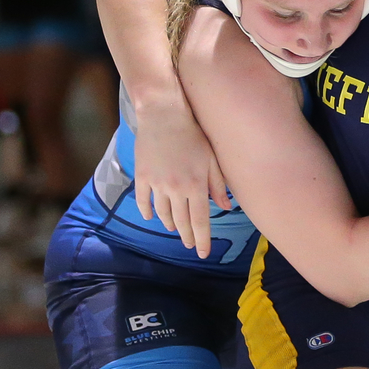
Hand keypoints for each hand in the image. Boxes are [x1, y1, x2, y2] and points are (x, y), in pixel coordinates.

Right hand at [133, 93, 231, 257]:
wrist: (163, 114)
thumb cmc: (193, 133)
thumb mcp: (211, 158)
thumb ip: (218, 184)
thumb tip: (226, 207)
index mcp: (195, 186)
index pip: (199, 221)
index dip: (202, 239)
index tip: (203, 254)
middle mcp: (175, 189)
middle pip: (181, 221)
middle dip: (187, 237)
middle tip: (191, 245)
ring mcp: (156, 184)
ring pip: (163, 213)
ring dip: (170, 225)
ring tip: (175, 230)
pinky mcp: (141, 176)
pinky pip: (143, 201)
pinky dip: (147, 212)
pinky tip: (152, 218)